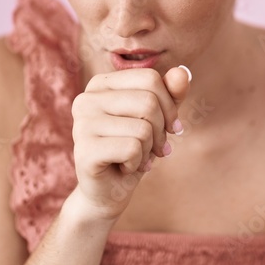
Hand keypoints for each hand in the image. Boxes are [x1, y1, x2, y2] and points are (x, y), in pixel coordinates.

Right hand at [69, 64, 191, 222]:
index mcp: (101, 84)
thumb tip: (183, 73)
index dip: (169, 105)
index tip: (170, 128)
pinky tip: (125, 167)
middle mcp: (86, 99)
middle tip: (153, 149)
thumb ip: (171, 94)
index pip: (149, 78)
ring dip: (148, 150)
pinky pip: (132, 148)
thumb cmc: (132, 149)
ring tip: (136, 158)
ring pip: (143, 128)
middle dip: (161, 132)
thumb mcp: (158, 118)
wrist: (108, 192)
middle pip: (148, 102)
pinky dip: (137, 163)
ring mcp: (81, 124)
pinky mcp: (84, 150)